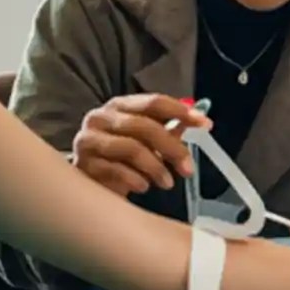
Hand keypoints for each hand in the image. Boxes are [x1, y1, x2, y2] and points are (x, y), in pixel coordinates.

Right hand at [72, 94, 210, 195]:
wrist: (86, 183)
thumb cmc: (120, 158)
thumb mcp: (146, 140)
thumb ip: (169, 129)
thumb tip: (200, 120)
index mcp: (120, 106)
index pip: (154, 102)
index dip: (181, 112)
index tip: (205, 124)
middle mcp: (101, 117)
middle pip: (145, 126)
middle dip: (172, 148)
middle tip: (189, 169)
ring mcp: (88, 140)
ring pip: (132, 149)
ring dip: (156, 168)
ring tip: (167, 183)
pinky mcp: (83, 165)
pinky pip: (116, 170)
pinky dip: (136, 180)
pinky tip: (144, 187)